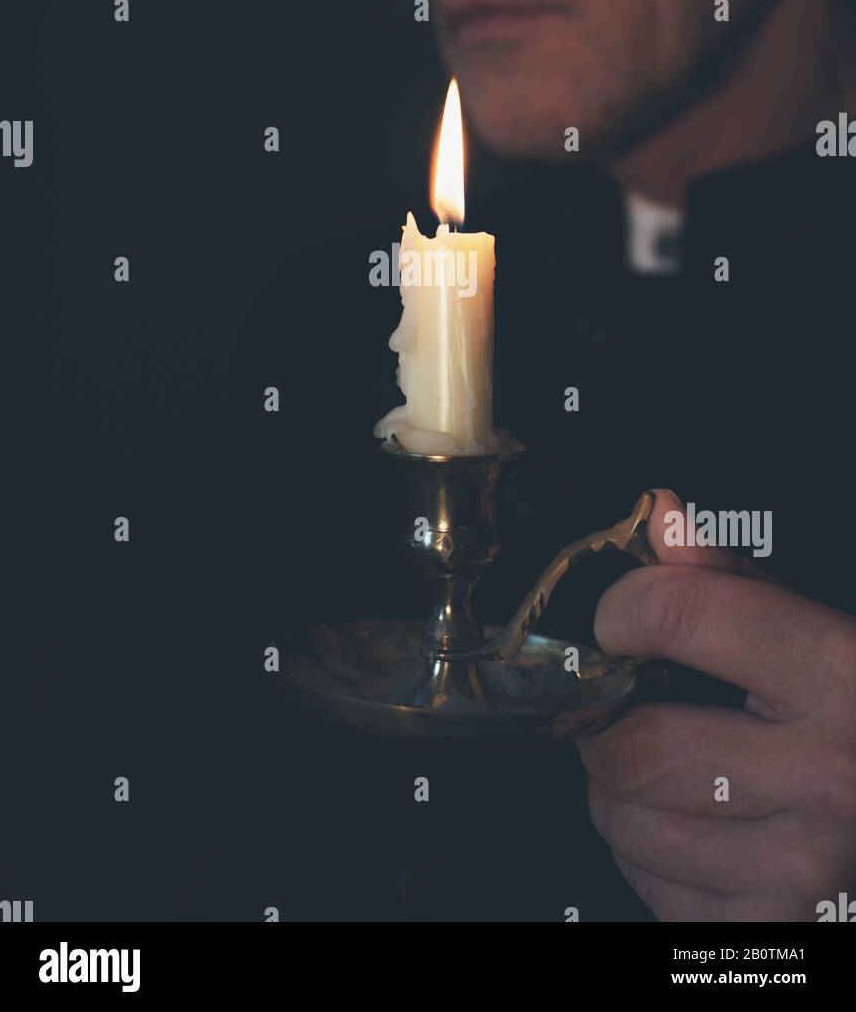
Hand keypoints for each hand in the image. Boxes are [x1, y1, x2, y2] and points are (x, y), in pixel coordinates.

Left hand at [577, 490, 855, 920]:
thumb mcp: (822, 634)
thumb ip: (732, 581)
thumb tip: (659, 518)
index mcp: (839, 676)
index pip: (682, 615)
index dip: (623, 609)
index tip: (616, 621)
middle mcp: (826, 776)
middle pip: (637, 745)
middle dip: (611, 725)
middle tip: (629, 711)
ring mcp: (803, 866)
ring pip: (627, 823)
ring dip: (622, 794)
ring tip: (671, 772)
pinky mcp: (777, 927)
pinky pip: (651, 889)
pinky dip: (649, 858)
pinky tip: (697, 829)